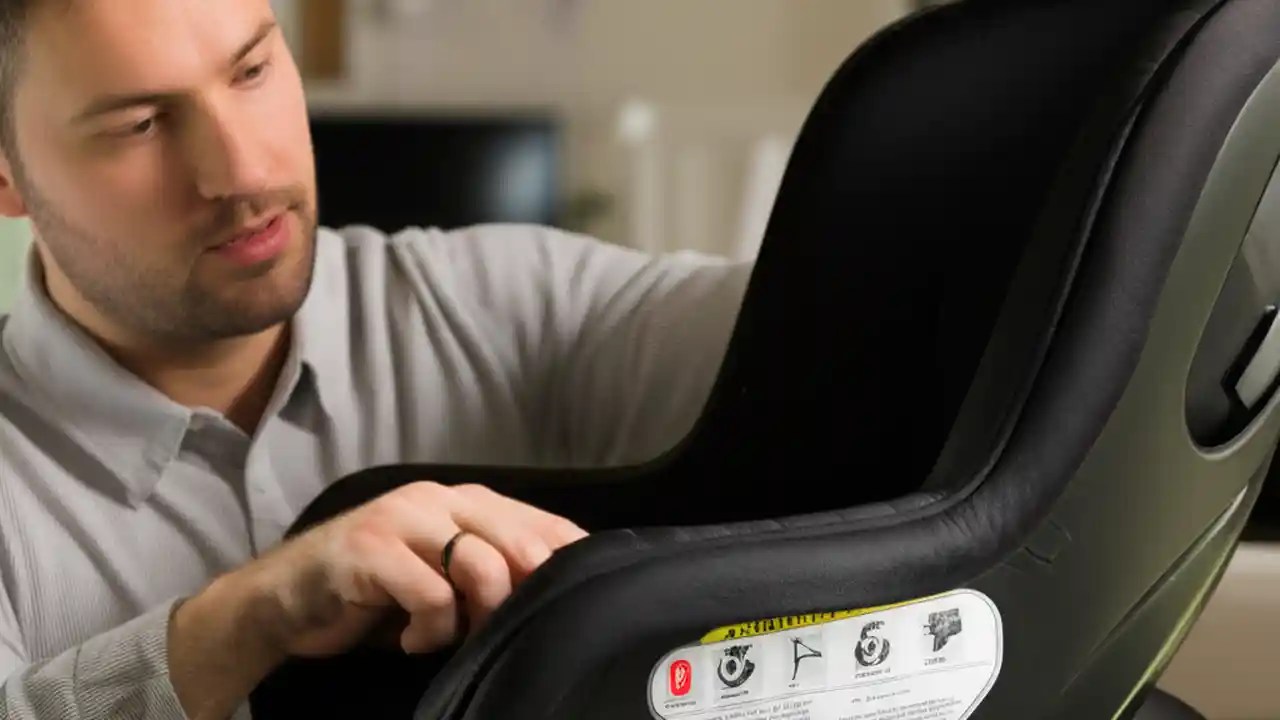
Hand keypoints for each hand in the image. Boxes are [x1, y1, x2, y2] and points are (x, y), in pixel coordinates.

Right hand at [168, 481, 586, 718]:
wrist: (283, 600)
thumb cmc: (376, 595)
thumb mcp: (444, 579)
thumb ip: (494, 572)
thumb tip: (561, 591)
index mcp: (468, 501)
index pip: (544, 524)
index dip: (571, 562)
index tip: (578, 602)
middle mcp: (440, 498)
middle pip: (522, 543)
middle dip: (525, 596)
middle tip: (504, 630)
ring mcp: (403, 517)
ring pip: (482, 567)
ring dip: (476, 617)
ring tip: (451, 636)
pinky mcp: (370, 547)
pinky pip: (432, 595)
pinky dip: (430, 630)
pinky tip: (412, 639)